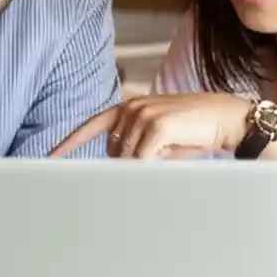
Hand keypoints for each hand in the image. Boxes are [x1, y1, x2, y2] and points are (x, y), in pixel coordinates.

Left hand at [49, 93, 251, 158]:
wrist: (226, 118)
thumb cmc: (194, 131)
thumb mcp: (159, 139)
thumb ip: (135, 146)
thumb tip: (118, 169)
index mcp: (128, 107)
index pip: (91, 126)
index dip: (69, 144)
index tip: (50, 159)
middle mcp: (131, 107)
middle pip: (112, 152)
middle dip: (127, 165)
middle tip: (155, 161)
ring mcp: (142, 114)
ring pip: (127, 158)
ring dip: (145, 165)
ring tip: (172, 152)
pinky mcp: (157, 126)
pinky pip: (143, 159)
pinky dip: (152, 165)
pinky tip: (171, 155)